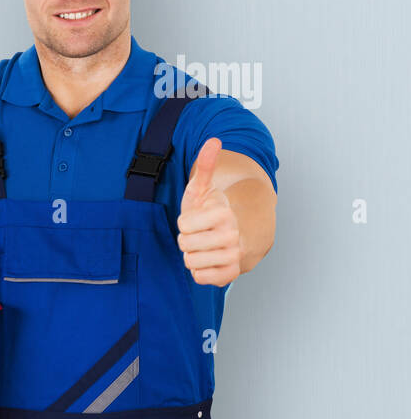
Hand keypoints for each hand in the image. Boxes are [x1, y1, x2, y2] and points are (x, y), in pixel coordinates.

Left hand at [177, 137, 242, 286]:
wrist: (234, 236)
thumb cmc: (211, 211)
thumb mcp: (204, 188)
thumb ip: (206, 165)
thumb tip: (213, 140)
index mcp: (224, 213)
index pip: (184, 225)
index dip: (185, 222)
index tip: (197, 218)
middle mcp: (232, 235)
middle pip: (185, 244)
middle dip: (186, 239)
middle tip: (199, 234)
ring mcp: (233, 256)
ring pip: (190, 262)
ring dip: (192, 255)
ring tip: (203, 246)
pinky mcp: (230, 275)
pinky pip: (199, 277)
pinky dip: (198, 271)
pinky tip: (208, 260)